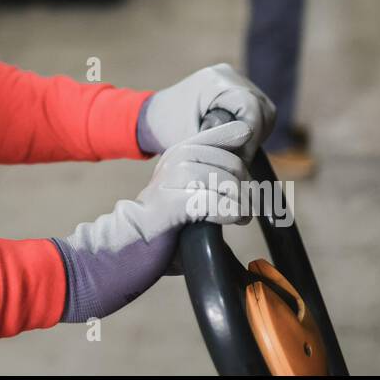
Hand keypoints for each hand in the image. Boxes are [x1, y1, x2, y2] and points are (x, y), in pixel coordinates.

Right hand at [52, 120, 252, 322]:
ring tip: (240, 215)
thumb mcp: (189, 195)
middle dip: (245, 187)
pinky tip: (231, 220)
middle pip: (231, 162)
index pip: (221, 134)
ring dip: (240, 202)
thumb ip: (214, 184)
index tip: (247, 167)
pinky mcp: (172, 202)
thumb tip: (252, 186)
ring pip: (225, 181)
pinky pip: (214, 202)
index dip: (239, 144)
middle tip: (244, 206)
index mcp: (180, 152)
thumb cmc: (163, 227)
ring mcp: (172, 178)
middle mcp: (176, 159)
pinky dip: (229, 213)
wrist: (127, 246)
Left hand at [136, 63, 274, 162]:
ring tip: (238, 150)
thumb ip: (219, 147)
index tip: (242, 158)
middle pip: (261, 107)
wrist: (152, 117)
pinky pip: (255, 109)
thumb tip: (244, 161)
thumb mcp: (190, 141)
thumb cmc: (165, 128)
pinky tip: (236, 139)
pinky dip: (250, 126)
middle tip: (241, 157)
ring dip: (255, 132)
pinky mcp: (234, 88)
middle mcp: (227, 74)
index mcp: (214, 81)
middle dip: (254, 136)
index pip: (250, 107)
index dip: (251, 135)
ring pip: (263, 109)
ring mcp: (232, 79)